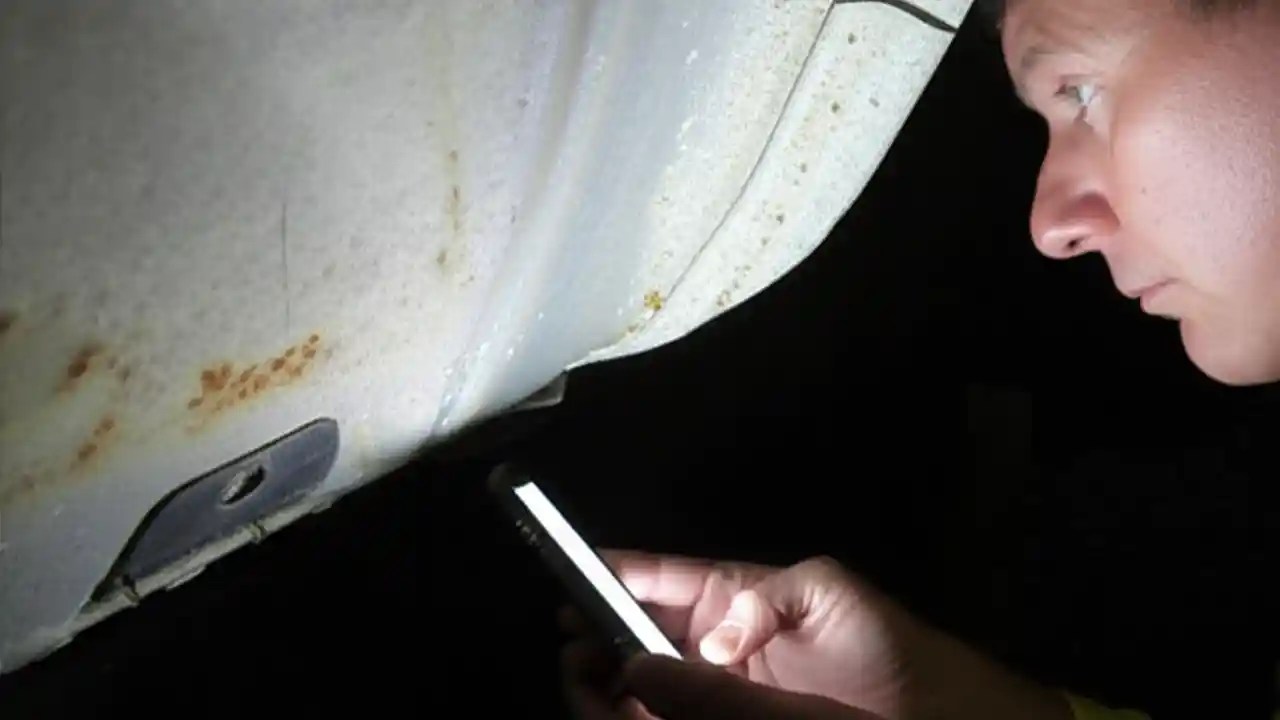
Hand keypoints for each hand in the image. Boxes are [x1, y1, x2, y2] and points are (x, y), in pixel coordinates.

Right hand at [561, 551, 1071, 719]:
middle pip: (637, 640)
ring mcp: (720, 698)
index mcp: (739, 602)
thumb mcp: (828, 596)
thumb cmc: (891, 652)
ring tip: (584, 682)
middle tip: (574, 648)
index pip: (663, 582)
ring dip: (603, 688)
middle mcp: (718, 651)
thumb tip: (694, 643)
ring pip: (640, 691)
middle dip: (597, 640)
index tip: (570, 576)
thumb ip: (759, 601)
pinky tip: (613, 710)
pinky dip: (630, 718)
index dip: (614, 575)